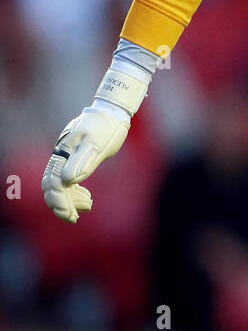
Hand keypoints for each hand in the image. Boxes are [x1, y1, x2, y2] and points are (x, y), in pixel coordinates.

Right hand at [41, 101, 130, 222]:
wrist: (112, 112)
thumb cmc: (106, 126)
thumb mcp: (97, 143)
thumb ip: (83, 161)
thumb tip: (68, 181)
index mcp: (63, 152)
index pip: (53, 181)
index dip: (59, 200)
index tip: (69, 214)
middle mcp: (61, 156)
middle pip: (52, 186)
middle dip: (61, 204)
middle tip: (74, 218)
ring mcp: (67, 158)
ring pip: (60, 186)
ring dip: (70, 199)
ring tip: (88, 205)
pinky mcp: (75, 161)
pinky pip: (69, 182)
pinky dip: (75, 192)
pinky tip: (87, 198)